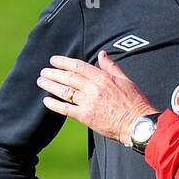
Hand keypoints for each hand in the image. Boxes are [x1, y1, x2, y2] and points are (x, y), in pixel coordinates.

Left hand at [37, 51, 152, 143]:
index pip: (78, 66)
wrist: (137, 124)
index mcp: (103, 78)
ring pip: (65, 91)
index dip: (64, 62)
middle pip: (69, 78)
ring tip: (41, 81)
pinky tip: (46, 101)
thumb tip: (102, 54)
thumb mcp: (125, 80)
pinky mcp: (86, 117)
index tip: (54, 60)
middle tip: (43, 71)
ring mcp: (89, 103)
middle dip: (54, 73)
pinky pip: (66, 109)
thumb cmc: (134, 103)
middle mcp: (93, 89)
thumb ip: (111, 67)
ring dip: (51, 85)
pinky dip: (55, 105)